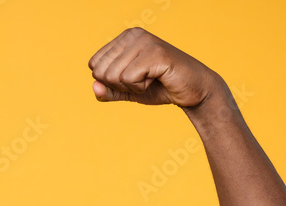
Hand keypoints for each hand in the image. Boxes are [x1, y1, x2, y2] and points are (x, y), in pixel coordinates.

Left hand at [88, 28, 221, 107]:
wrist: (192, 91)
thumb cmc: (160, 87)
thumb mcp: (128, 91)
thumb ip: (108, 91)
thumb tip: (93, 87)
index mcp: (124, 38)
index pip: (94, 64)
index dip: (110, 81)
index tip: (132, 78)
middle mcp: (133, 34)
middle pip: (101, 71)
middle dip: (119, 85)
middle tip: (142, 80)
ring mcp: (145, 42)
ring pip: (113, 76)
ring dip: (131, 87)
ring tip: (151, 79)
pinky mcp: (155, 53)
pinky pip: (129, 79)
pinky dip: (141, 87)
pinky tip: (157, 79)